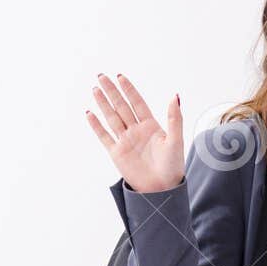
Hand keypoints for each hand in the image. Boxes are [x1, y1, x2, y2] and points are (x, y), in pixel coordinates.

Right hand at [84, 73, 184, 193]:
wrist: (162, 189)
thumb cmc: (172, 166)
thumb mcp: (176, 140)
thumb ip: (174, 118)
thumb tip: (175, 96)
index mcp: (151, 126)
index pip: (137, 102)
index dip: (129, 90)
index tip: (120, 77)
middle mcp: (136, 131)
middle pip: (121, 106)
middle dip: (112, 91)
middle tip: (102, 76)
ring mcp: (125, 141)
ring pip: (112, 118)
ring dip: (103, 104)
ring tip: (95, 89)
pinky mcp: (117, 153)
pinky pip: (104, 136)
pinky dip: (96, 126)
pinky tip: (89, 114)